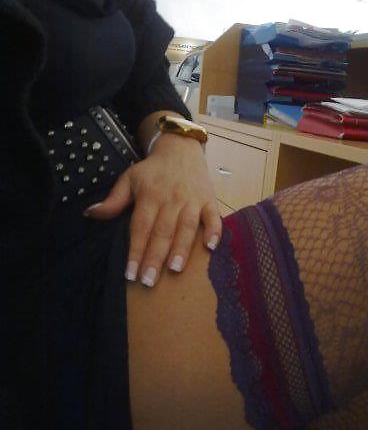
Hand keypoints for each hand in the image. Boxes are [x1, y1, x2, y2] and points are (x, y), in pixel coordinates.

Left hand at [84, 133, 221, 286]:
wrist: (181, 148)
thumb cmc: (153, 170)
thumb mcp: (129, 178)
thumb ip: (113, 200)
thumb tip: (90, 214)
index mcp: (149, 195)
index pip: (141, 227)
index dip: (135, 251)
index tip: (130, 274)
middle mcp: (171, 199)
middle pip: (162, 232)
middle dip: (155, 257)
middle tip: (149, 281)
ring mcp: (192, 200)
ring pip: (186, 227)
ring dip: (181, 248)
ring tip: (175, 269)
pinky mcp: (209, 200)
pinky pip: (213, 217)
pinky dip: (214, 231)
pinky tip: (210, 247)